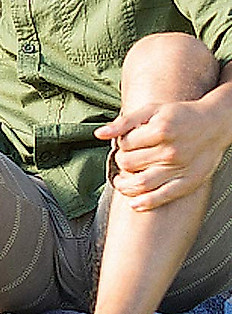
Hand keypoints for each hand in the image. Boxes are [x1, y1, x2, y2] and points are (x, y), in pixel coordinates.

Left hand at [96, 99, 228, 211]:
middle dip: (121, 162)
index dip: (119, 144)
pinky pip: (163, 196)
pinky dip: (145, 202)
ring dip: (124, 185)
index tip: (124, 143)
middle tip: (124, 160)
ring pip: (141, 183)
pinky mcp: (189, 182)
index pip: (124, 144)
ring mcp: (179, 168)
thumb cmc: (180, 115)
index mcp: (160, 131)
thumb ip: (124, 121)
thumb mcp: (152, 110)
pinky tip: (134, 203)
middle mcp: (170, 151)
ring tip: (120, 182)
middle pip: (129, 164)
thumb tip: (99, 134)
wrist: (215, 124)